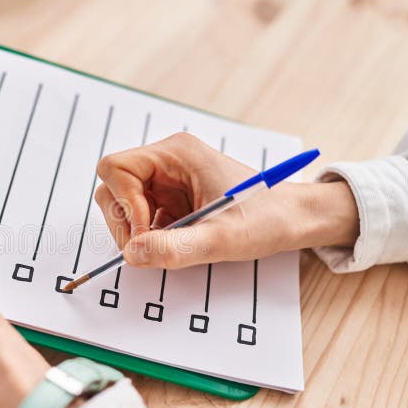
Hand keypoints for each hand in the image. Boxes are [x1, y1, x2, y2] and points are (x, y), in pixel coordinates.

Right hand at [95, 132, 358, 267]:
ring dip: (134, 231)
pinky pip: (140, 218)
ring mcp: (166, 181)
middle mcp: (166, 162)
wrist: (294, 220)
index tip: (147, 232)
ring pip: (122, 204)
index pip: (116, 168)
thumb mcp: (222, 238)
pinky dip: (147, 237)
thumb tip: (132, 254)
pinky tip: (174, 244)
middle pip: (113, 186)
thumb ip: (175, 248)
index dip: (124, 204)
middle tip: (149, 247)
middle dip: (125, 221)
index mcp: (176, 153)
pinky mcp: (170, 200)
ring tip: (165, 246)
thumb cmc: (267, 218)